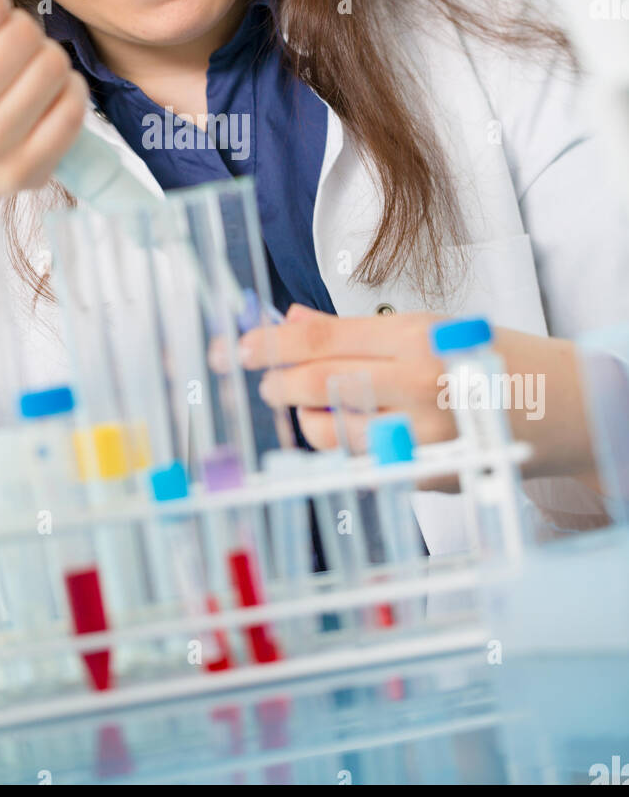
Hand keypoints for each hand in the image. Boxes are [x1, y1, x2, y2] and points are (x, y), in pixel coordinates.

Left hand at [236, 304, 595, 480]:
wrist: (559, 408)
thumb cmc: (488, 356)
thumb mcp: (426, 325)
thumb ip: (353, 330)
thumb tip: (289, 321)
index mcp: (411, 338)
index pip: (316, 341)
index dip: (266, 344)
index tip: (238, 348)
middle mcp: (413, 386)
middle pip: (312, 386)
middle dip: (275, 384)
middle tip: (264, 381)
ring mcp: (419, 437)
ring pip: (327, 433)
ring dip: (304, 420)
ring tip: (311, 406)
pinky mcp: (424, 476)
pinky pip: (357, 463)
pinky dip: (341, 447)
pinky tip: (350, 430)